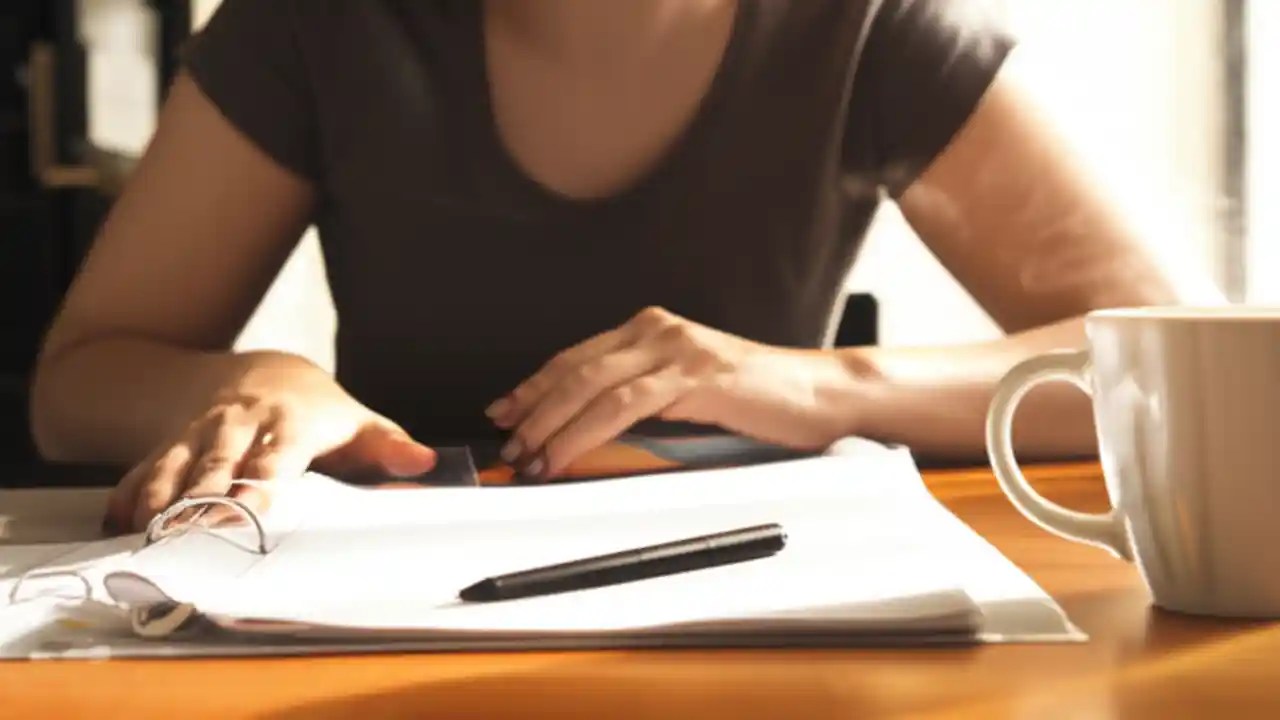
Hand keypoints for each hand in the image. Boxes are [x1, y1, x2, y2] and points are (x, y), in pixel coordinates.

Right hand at [105, 356, 435, 533]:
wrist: (258, 371)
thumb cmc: (314, 410)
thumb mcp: (355, 421)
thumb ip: (388, 445)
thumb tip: (426, 461)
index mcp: (287, 423)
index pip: (274, 456)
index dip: (259, 483)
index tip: (248, 511)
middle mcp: (237, 426)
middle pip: (216, 463)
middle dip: (201, 498)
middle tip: (190, 534)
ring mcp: (197, 435)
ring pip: (173, 465)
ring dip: (160, 500)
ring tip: (149, 536)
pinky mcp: (168, 445)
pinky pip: (142, 470)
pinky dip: (128, 496)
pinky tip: (117, 526)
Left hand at [485, 307, 849, 477]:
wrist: (820, 394)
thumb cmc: (758, 400)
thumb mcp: (688, 393)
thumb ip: (645, 400)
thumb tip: (591, 433)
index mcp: (653, 329)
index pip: (577, 356)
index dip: (535, 385)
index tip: (505, 410)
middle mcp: (658, 330)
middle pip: (574, 368)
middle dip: (532, 407)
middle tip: (508, 441)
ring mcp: (676, 349)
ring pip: (592, 384)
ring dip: (552, 425)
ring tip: (529, 456)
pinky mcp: (695, 375)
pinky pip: (625, 404)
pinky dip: (586, 431)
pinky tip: (567, 452)